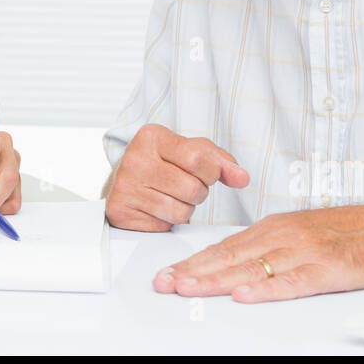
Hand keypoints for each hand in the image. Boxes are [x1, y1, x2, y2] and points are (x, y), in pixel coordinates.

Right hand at [104, 123, 248, 230]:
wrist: (123, 177)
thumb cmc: (163, 162)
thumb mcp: (190, 150)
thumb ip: (220, 161)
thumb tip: (242, 178)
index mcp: (152, 137)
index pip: (197, 159)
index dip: (212, 171)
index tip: (207, 171)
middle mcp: (135, 160)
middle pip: (193, 189)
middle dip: (199, 191)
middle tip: (184, 183)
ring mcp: (125, 187)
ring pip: (181, 212)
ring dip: (185, 208)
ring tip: (171, 195)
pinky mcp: (121, 213)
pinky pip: (165, 226)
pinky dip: (168, 220)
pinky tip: (157, 207)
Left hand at [153, 200, 363, 301]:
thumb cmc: (357, 233)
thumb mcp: (305, 235)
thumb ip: (273, 248)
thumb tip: (240, 265)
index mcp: (278, 227)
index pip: (227, 247)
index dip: (195, 261)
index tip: (170, 272)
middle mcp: (286, 235)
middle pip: (231, 256)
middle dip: (194, 270)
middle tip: (164, 282)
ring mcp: (307, 251)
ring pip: (253, 267)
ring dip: (217, 280)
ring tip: (188, 287)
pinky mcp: (330, 268)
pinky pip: (294, 281)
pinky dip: (268, 289)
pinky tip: (246, 295)